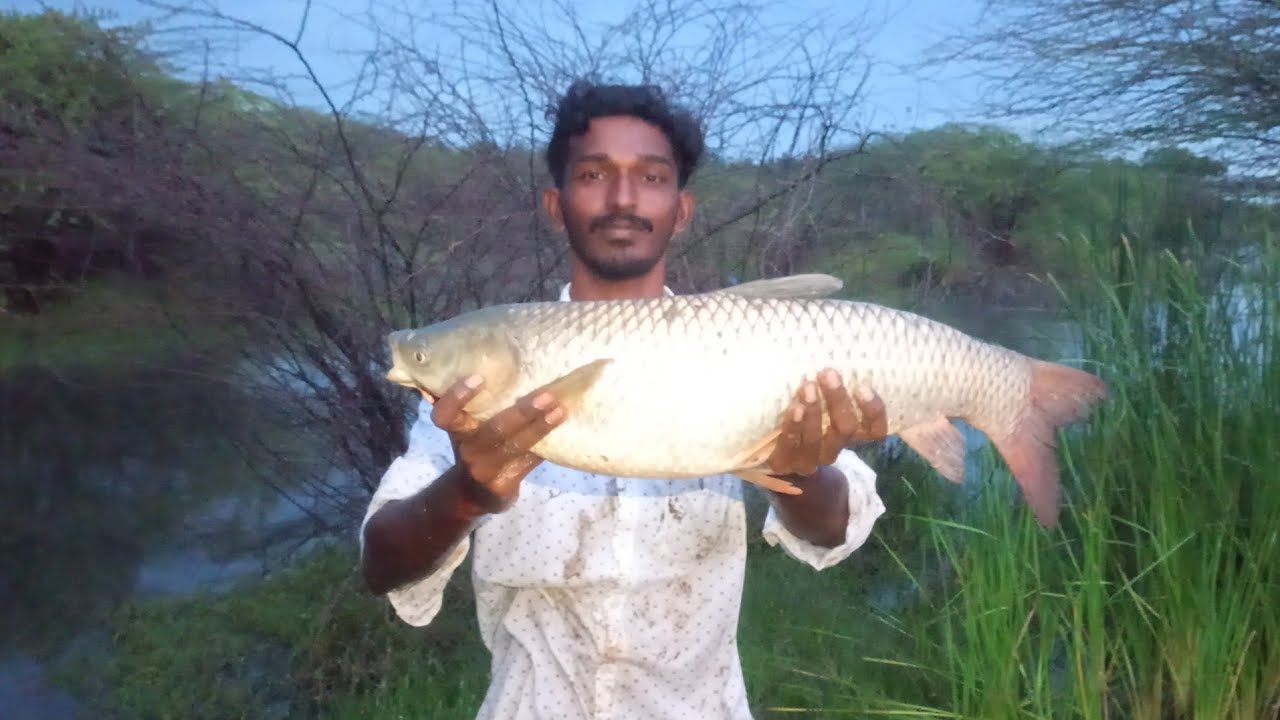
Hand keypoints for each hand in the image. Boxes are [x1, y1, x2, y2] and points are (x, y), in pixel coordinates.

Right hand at [429, 375, 566, 512]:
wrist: (473, 493)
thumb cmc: (476, 444)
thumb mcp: (466, 426)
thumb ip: (472, 402)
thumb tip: (490, 358)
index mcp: (456, 429)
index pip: (445, 414)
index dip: (456, 398)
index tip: (478, 377)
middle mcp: (468, 449)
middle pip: (495, 429)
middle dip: (522, 412)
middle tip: (547, 395)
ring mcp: (485, 469)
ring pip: (517, 445)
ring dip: (540, 427)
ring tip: (560, 410)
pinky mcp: (503, 484)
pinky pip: (529, 462)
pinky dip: (546, 443)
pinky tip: (563, 429)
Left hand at [766, 368, 886, 478]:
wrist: (762, 447)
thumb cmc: (797, 406)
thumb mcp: (818, 392)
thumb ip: (829, 378)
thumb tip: (835, 338)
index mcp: (849, 433)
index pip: (875, 430)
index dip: (874, 412)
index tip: (863, 386)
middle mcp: (833, 447)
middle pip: (846, 430)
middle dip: (838, 401)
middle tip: (828, 374)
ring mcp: (809, 459)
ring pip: (817, 440)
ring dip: (814, 412)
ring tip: (807, 387)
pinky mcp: (784, 464)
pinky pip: (790, 449)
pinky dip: (793, 428)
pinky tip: (793, 408)